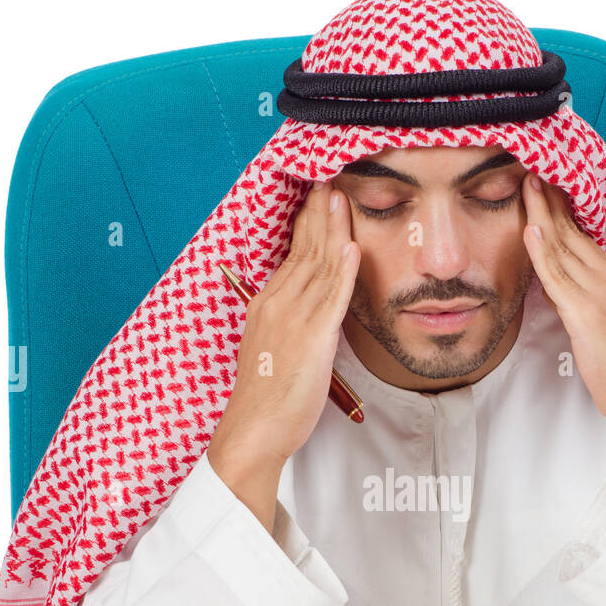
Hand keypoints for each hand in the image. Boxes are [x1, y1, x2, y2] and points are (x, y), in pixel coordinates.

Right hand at [207, 182, 358, 530]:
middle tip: (331, 177)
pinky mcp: (312, 340)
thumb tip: (307, 311)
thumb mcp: (272, 349)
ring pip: (318, 265)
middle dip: (319, 212)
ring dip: (332, 228)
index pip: (292, 254)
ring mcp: (294, 320)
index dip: (307, 223)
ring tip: (342, 195)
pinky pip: (331, 298)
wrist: (254, 428)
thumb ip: (289, 324)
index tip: (318, 195)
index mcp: (267, 305)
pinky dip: (342, 270)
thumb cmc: (266, 397)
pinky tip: (351, 246)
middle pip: (304, 250)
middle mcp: (278, 305)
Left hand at [521, 174, 605, 433]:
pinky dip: (542, 250)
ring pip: (564, 245)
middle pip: (571, 230)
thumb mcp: (601, 320)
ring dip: (542, 213)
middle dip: (548, 198)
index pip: (580, 233)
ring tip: (526, 183)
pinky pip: (557, 276)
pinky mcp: (586, 312)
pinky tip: (530, 228)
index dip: (559, 207)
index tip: (541, 182)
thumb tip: (557, 281)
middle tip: (528, 167)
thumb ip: (580, 295)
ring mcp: (598, 291)